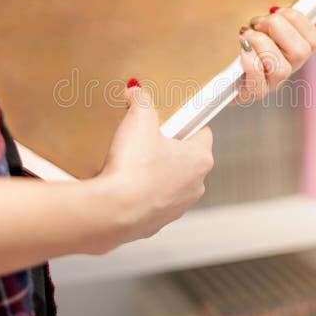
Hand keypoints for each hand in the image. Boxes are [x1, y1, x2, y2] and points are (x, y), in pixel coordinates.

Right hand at [95, 86, 213, 250]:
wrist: (113, 211)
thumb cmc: (133, 168)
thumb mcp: (139, 119)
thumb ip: (141, 100)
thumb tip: (136, 92)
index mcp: (200, 159)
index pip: (202, 132)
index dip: (184, 123)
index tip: (169, 120)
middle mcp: (196, 186)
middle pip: (186, 158)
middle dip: (167, 147)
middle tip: (145, 139)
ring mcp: (178, 207)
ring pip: (170, 181)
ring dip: (155, 172)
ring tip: (132, 163)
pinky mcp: (157, 223)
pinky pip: (152, 201)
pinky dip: (141, 193)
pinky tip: (124, 184)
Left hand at [236, 7, 315, 103]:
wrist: (217, 75)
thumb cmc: (245, 49)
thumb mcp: (268, 31)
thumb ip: (293, 24)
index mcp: (294, 52)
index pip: (314, 40)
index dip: (299, 21)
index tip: (278, 10)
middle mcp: (286, 69)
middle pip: (301, 52)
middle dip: (279, 28)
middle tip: (258, 22)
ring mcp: (270, 84)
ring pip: (281, 68)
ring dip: (262, 44)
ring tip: (245, 34)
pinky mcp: (250, 94)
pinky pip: (258, 82)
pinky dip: (251, 63)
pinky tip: (241, 51)